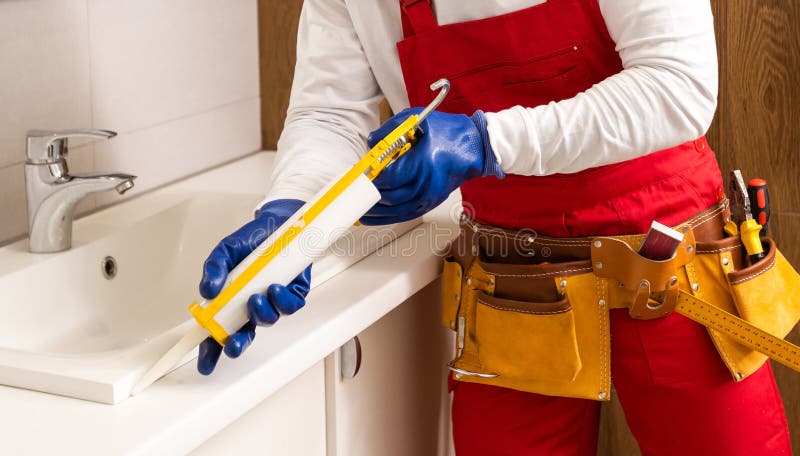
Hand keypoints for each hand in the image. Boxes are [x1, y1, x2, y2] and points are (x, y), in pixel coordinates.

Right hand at [197, 199, 311, 374]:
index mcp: (233, 298)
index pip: (219, 329)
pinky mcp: (294, 292)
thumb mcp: (225, 250)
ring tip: (256, 298)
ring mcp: (273, 299)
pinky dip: (282, 300)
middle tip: (233, 344)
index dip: (212, 348)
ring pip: (268, 319)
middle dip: (238, 343)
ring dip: (261, 313)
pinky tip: (275, 288)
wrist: (279, 222)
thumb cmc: (252, 240)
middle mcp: (252, 303)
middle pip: (245, 334)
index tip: (205, 362)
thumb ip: (214, 269)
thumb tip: (207, 290)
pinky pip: (290, 305)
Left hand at [360, 108, 502, 224]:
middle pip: (389, 197)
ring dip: (375, 212)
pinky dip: (387, 218)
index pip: (389, 178)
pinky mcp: (431, 202)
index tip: (360, 175)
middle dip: (368, 196)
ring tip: (358, 210)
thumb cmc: (448, 131)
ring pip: (395, 210)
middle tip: (353, 192)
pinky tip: (374, 217)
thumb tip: (371, 144)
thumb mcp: (416, 120)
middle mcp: (426, 184)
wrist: (476, 146)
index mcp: (422, 163)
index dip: (371, 178)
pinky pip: (405, 215)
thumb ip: (390, 130)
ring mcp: (429, 196)